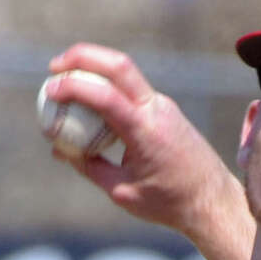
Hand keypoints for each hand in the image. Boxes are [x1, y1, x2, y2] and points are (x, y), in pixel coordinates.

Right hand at [43, 43, 254, 259]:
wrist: (212, 201)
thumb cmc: (169, 202)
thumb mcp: (122, 191)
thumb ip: (90, 167)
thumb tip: (60, 150)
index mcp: (146, 131)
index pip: (105, 95)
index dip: (73, 86)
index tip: (48, 91)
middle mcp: (157, 110)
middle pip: (118, 64)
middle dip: (83, 57)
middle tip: (55, 67)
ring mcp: (164, 106)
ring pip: (126, 73)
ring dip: (95, 70)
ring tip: (67, 84)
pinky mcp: (165, 110)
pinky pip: (132, 90)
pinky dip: (109, 88)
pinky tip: (92, 104)